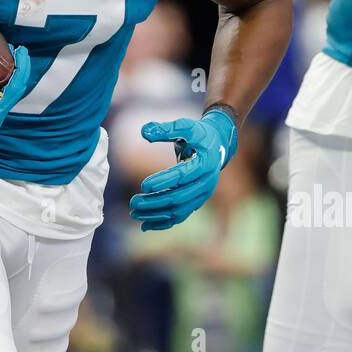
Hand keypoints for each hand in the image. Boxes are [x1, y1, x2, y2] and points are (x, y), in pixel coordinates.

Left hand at [129, 109, 237, 231]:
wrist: (218, 146)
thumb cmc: (199, 134)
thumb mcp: (186, 126)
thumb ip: (165, 128)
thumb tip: (144, 131)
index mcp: (205, 163)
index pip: (183, 176)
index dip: (164, 181)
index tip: (144, 185)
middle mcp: (206, 183)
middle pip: (179, 197)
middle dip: (155, 201)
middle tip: (133, 202)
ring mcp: (203, 195)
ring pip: (179, 211)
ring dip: (156, 214)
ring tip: (134, 213)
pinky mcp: (197, 202)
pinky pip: (180, 216)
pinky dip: (163, 223)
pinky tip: (145, 225)